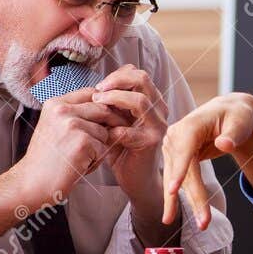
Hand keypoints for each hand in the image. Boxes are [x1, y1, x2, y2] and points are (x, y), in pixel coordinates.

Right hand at [10, 88, 128, 206]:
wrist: (31, 183)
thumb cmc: (46, 159)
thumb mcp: (56, 127)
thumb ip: (76, 114)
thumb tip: (110, 108)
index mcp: (55, 103)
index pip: (92, 93)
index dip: (104, 105)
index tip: (105, 120)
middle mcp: (62, 110)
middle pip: (103, 109)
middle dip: (108, 126)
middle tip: (97, 144)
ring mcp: (72, 125)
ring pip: (105, 131)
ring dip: (99, 148)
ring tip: (79, 158)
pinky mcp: (82, 141)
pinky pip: (104, 148)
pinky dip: (96, 160)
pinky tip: (79, 166)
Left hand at [91, 65, 168, 203]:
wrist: (136, 179)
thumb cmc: (122, 149)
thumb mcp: (116, 121)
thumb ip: (112, 105)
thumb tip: (93, 88)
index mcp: (152, 101)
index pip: (137, 74)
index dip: (117, 75)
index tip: (99, 86)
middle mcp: (159, 110)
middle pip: (142, 79)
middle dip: (116, 81)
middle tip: (98, 90)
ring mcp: (157, 126)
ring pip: (140, 101)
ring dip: (114, 99)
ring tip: (97, 104)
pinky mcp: (151, 143)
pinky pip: (129, 131)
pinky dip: (112, 130)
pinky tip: (103, 134)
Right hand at [160, 92, 252, 228]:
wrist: (228, 113)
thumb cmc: (236, 116)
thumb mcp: (240, 121)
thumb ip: (233, 134)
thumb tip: (224, 144)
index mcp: (191, 125)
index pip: (183, 149)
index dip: (179, 170)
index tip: (173, 190)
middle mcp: (176, 137)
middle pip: (184, 172)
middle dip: (194, 197)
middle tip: (204, 222)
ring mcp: (173, 149)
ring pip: (179, 181)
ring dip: (185, 204)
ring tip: (198, 224)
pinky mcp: (175, 159)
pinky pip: (176, 182)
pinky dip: (175, 200)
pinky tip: (170, 216)